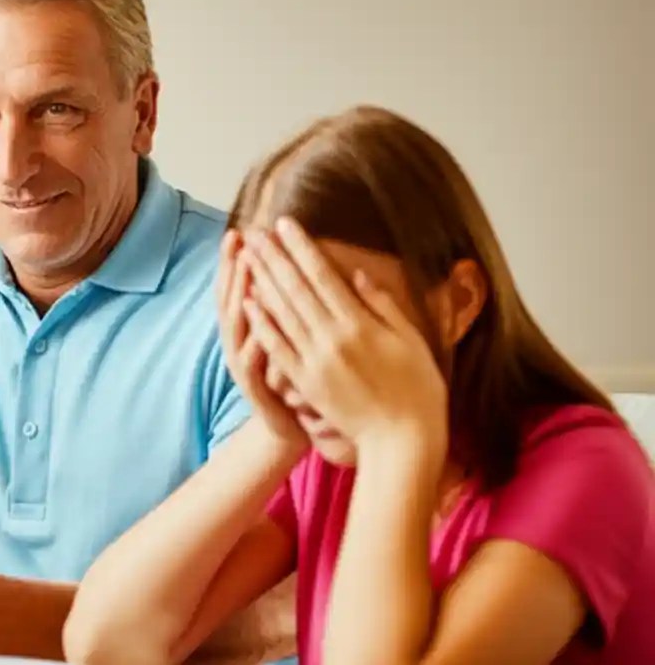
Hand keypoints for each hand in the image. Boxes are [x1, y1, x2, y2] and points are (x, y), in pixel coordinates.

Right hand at [216, 229, 305, 448]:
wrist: (287, 430)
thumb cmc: (295, 380)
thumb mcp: (291, 339)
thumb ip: (289, 306)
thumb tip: (293, 266)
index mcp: (251, 328)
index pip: (240, 286)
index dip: (236, 259)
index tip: (240, 230)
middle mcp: (240, 343)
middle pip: (233, 298)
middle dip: (235, 268)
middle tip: (239, 240)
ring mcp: (245, 366)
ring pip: (238, 327)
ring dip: (241, 296)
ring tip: (245, 269)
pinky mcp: (257, 389)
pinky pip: (254, 364)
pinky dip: (254, 345)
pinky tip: (257, 326)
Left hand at [241, 219, 447, 452]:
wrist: (402, 441)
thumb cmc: (418, 389)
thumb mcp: (412, 340)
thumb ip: (384, 304)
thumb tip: (358, 273)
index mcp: (361, 324)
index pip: (323, 276)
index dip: (301, 248)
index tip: (284, 224)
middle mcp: (333, 339)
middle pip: (296, 289)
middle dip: (273, 257)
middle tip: (254, 231)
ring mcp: (315, 361)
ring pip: (282, 313)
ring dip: (262, 282)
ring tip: (246, 256)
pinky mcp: (305, 382)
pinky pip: (277, 348)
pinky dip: (262, 324)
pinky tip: (248, 302)